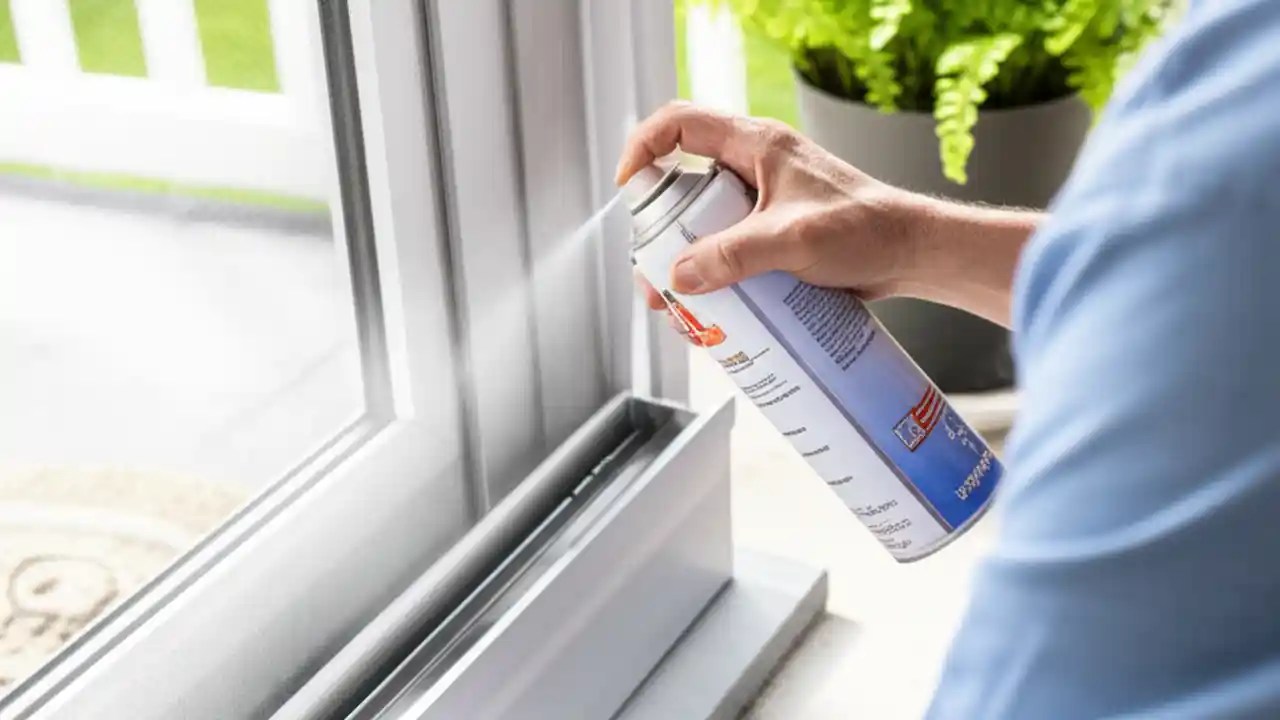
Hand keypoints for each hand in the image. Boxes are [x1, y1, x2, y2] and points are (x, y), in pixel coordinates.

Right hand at [616, 102, 931, 312]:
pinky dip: (714, 277)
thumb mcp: (793, 240)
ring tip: (679, 306)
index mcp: (755, 145)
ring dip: (684, 264)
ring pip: (702, 225)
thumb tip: (680, 276)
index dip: (643, 148)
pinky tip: (714, 312)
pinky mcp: (773, 233)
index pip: (679, 125)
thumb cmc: (867, 228)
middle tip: (652, 274)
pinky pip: (728, 249)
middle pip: (682, 187)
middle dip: (658, 233)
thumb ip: (734, 255)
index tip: (627, 189)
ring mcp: (762, 202)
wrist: (913, 254)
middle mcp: (753, 168)